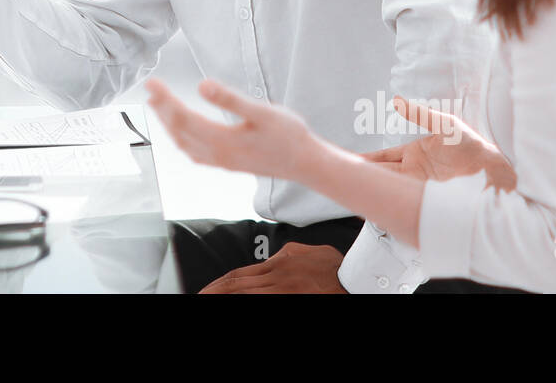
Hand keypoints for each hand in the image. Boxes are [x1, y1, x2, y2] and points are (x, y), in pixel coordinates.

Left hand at [145, 77, 318, 183]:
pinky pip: (194, 153)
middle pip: (179, 130)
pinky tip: (180, 133)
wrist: (306, 164)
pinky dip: (181, 139)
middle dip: (162, 108)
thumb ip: (231, 99)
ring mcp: (221, 162)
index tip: (151, 82)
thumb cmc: (288, 135)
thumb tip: (202, 85)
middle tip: (150, 88)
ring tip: (156, 107)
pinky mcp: (227, 164)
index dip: (165, 99)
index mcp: (222, 140)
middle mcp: (217, 154)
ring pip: (183, 143)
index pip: (183, 117)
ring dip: (168, 125)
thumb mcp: (262, 112)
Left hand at [199, 242, 346, 293]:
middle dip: (215, 293)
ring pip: (247, 294)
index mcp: (278, 264)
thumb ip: (282, 256)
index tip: (204, 292)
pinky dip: (247, 301)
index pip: (238, 276)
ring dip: (225, 297)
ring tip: (207, 300)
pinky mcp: (293, 297)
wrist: (357, 277)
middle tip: (198, 298)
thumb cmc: (333, 267)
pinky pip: (265, 301)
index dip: (218, 285)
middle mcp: (278, 278)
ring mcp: (285, 290)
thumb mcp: (302, 253)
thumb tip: (269, 261)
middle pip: (238, 287)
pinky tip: (235, 303)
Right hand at [362, 96, 516, 192]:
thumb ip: (420, 114)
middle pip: (381, 175)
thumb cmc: (474, 147)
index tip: (348, 161)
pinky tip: (378, 205)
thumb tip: (397, 100)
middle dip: (362, 176)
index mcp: (414, 153)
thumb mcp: (446, 125)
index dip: (366, 160)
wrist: (495, 173)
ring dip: (374, 190)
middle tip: (342, 177)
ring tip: (354, 193)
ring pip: (390, 189)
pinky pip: (405, 201)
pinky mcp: (428, 199)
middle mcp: (414, 171)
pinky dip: (391, 203)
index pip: (382, 158)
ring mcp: (420, 186)